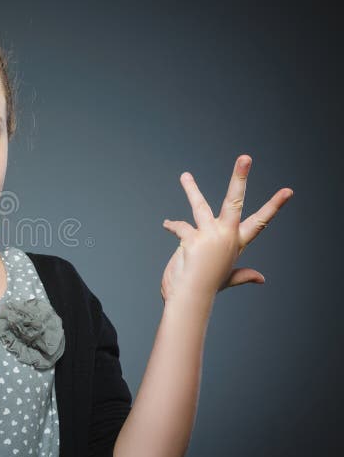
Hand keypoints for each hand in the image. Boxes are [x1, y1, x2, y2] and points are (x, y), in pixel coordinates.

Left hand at [160, 154, 292, 302]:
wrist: (191, 299)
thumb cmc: (208, 287)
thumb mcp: (228, 278)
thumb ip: (244, 274)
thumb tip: (262, 279)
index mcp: (236, 242)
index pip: (260, 221)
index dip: (274, 206)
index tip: (288, 191)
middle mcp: (226, 236)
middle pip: (234, 202)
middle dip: (239, 179)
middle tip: (245, 158)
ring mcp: (209, 236)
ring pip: (201, 206)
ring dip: (191, 189)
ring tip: (185, 175)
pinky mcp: (192, 239)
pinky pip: (180, 226)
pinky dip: (172, 225)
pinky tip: (167, 224)